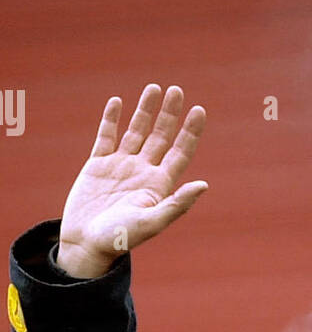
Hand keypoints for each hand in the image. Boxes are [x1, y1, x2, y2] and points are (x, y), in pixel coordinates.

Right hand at [58, 84, 207, 278]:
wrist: (87, 243)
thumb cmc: (121, 238)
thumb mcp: (152, 222)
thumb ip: (177, 204)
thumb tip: (204, 185)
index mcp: (160, 185)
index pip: (180, 152)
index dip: (190, 132)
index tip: (199, 110)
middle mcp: (143, 172)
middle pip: (161, 137)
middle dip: (169, 114)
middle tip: (177, 90)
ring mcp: (121, 166)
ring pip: (136, 131)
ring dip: (145, 110)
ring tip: (154, 88)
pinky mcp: (98, 164)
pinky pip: (106, 136)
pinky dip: (111, 119)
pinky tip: (118, 102)